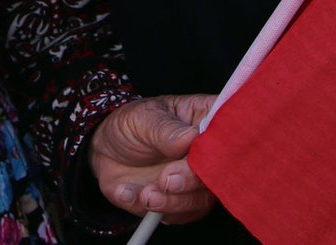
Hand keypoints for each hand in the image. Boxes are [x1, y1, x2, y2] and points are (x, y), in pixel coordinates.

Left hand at [89, 94, 218, 223]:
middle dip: (192, 180)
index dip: (223, 145)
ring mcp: (197, 181)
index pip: (230, 131)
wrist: (105, 152)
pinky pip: (179, 216)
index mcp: (205, 120)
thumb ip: (166, 130)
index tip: (199, 155)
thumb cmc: (130, 127)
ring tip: (145, 194)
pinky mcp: (181, 203)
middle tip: (166, 179)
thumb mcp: (143, 119)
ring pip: (202, 201)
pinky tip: (130, 193)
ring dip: (173, 202)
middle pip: (220, 173)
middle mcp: (208, 154)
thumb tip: (191, 138)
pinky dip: (155, 211)